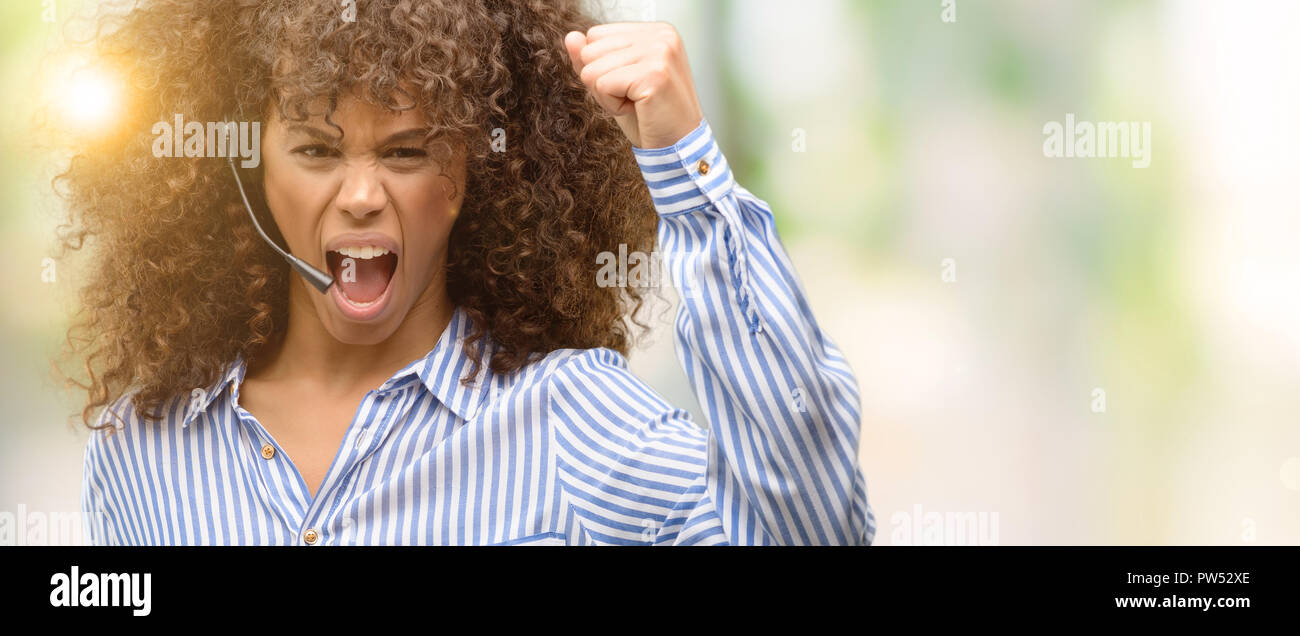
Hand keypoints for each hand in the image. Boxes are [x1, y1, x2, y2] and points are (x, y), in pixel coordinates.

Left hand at [564, 22, 704, 148]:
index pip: (596, 35)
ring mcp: (660, 52)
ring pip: (592, 69)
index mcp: (655, 31)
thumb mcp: (615, 83)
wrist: (677, 147)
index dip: (602, 68)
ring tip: (637, 104)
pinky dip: (613, 106)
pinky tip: (638, 109)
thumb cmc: (651, 117)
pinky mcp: (654, 73)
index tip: (631, 86)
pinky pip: (602, 85)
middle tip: (634, 98)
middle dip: (603, 82)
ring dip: (608, 96)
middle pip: (590, 50)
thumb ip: (593, 58)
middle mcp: (661, 35)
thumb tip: (571, 37)